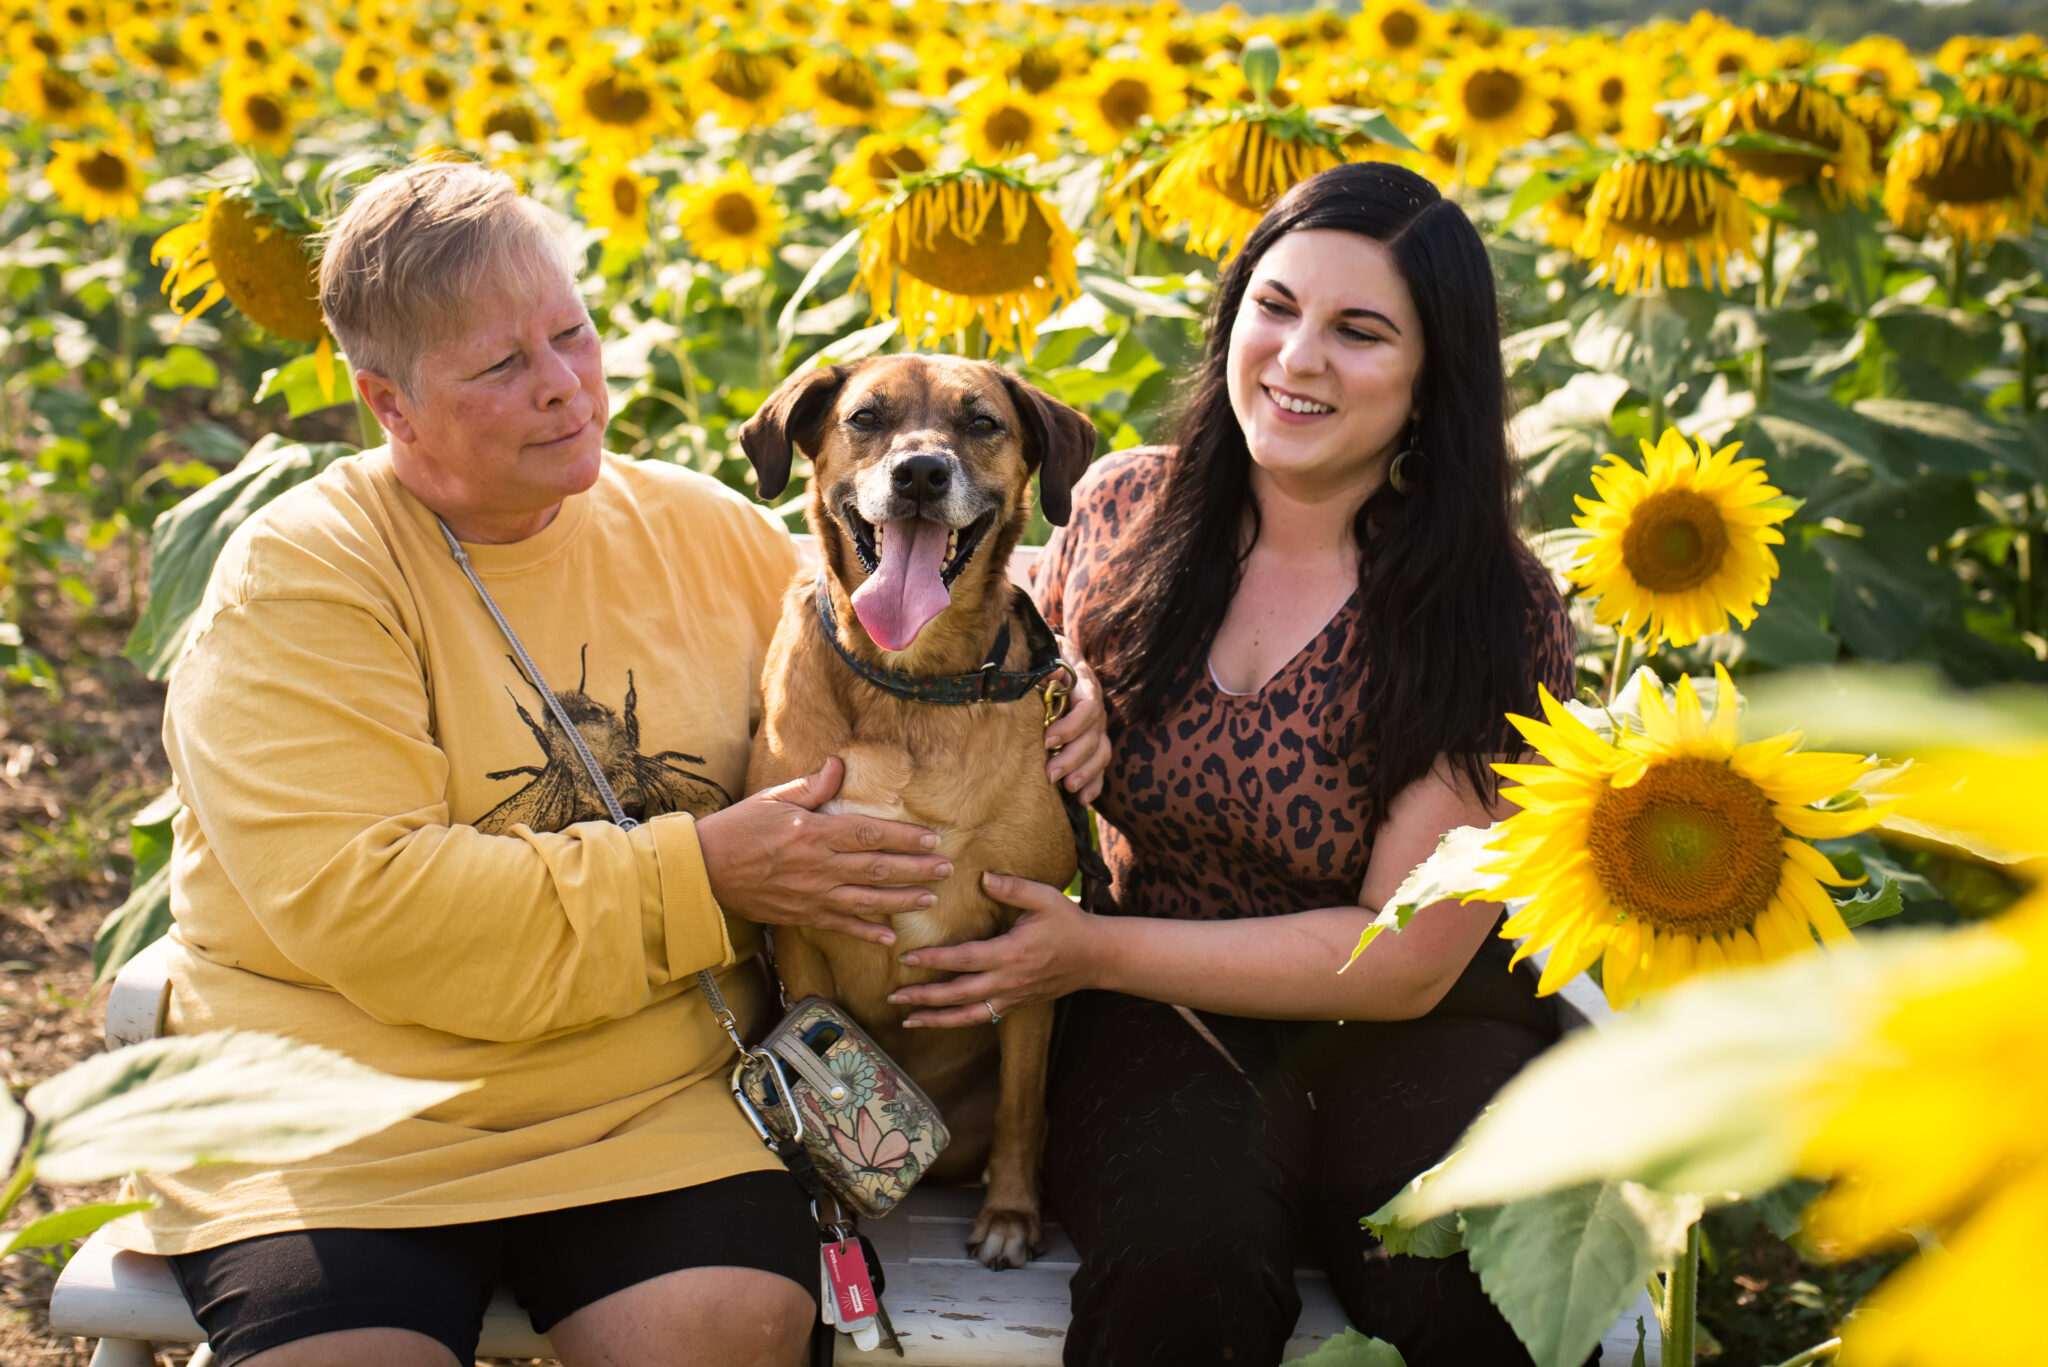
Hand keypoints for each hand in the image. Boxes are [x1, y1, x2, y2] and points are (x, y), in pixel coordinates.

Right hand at [696, 757, 949, 946]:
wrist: (704, 870)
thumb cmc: (738, 829)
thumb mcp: (773, 798)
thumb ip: (811, 786)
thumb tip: (838, 765)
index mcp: (814, 832)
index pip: (869, 833)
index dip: (904, 837)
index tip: (931, 839)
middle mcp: (818, 865)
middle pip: (877, 867)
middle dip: (915, 869)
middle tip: (945, 870)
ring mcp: (812, 894)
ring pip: (867, 899)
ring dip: (901, 900)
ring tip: (929, 899)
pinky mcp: (802, 915)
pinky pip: (841, 925)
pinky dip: (867, 933)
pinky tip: (890, 938)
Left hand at [887, 873, 1101, 1026]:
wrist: (1096, 958)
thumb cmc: (1069, 924)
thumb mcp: (1046, 898)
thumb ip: (1013, 887)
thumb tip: (983, 878)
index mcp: (1011, 953)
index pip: (963, 959)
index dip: (933, 960)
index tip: (907, 958)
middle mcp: (1008, 980)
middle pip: (958, 994)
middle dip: (924, 997)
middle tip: (894, 995)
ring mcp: (1012, 996)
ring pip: (967, 1015)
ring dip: (936, 1019)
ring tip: (908, 1018)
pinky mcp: (1016, 1004)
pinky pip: (982, 1018)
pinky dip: (958, 1022)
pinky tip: (939, 1021)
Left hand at [1044, 646, 1109, 803]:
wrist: (1052, 661)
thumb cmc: (1043, 658)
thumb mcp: (1045, 653)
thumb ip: (1047, 662)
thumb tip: (1052, 674)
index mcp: (1085, 685)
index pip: (1088, 708)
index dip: (1071, 727)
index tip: (1047, 741)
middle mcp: (1095, 708)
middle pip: (1094, 737)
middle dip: (1072, 758)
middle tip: (1049, 775)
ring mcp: (1097, 728)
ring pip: (1101, 753)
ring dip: (1086, 773)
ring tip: (1068, 788)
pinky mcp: (1093, 745)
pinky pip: (1101, 767)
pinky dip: (1094, 784)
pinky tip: (1083, 800)